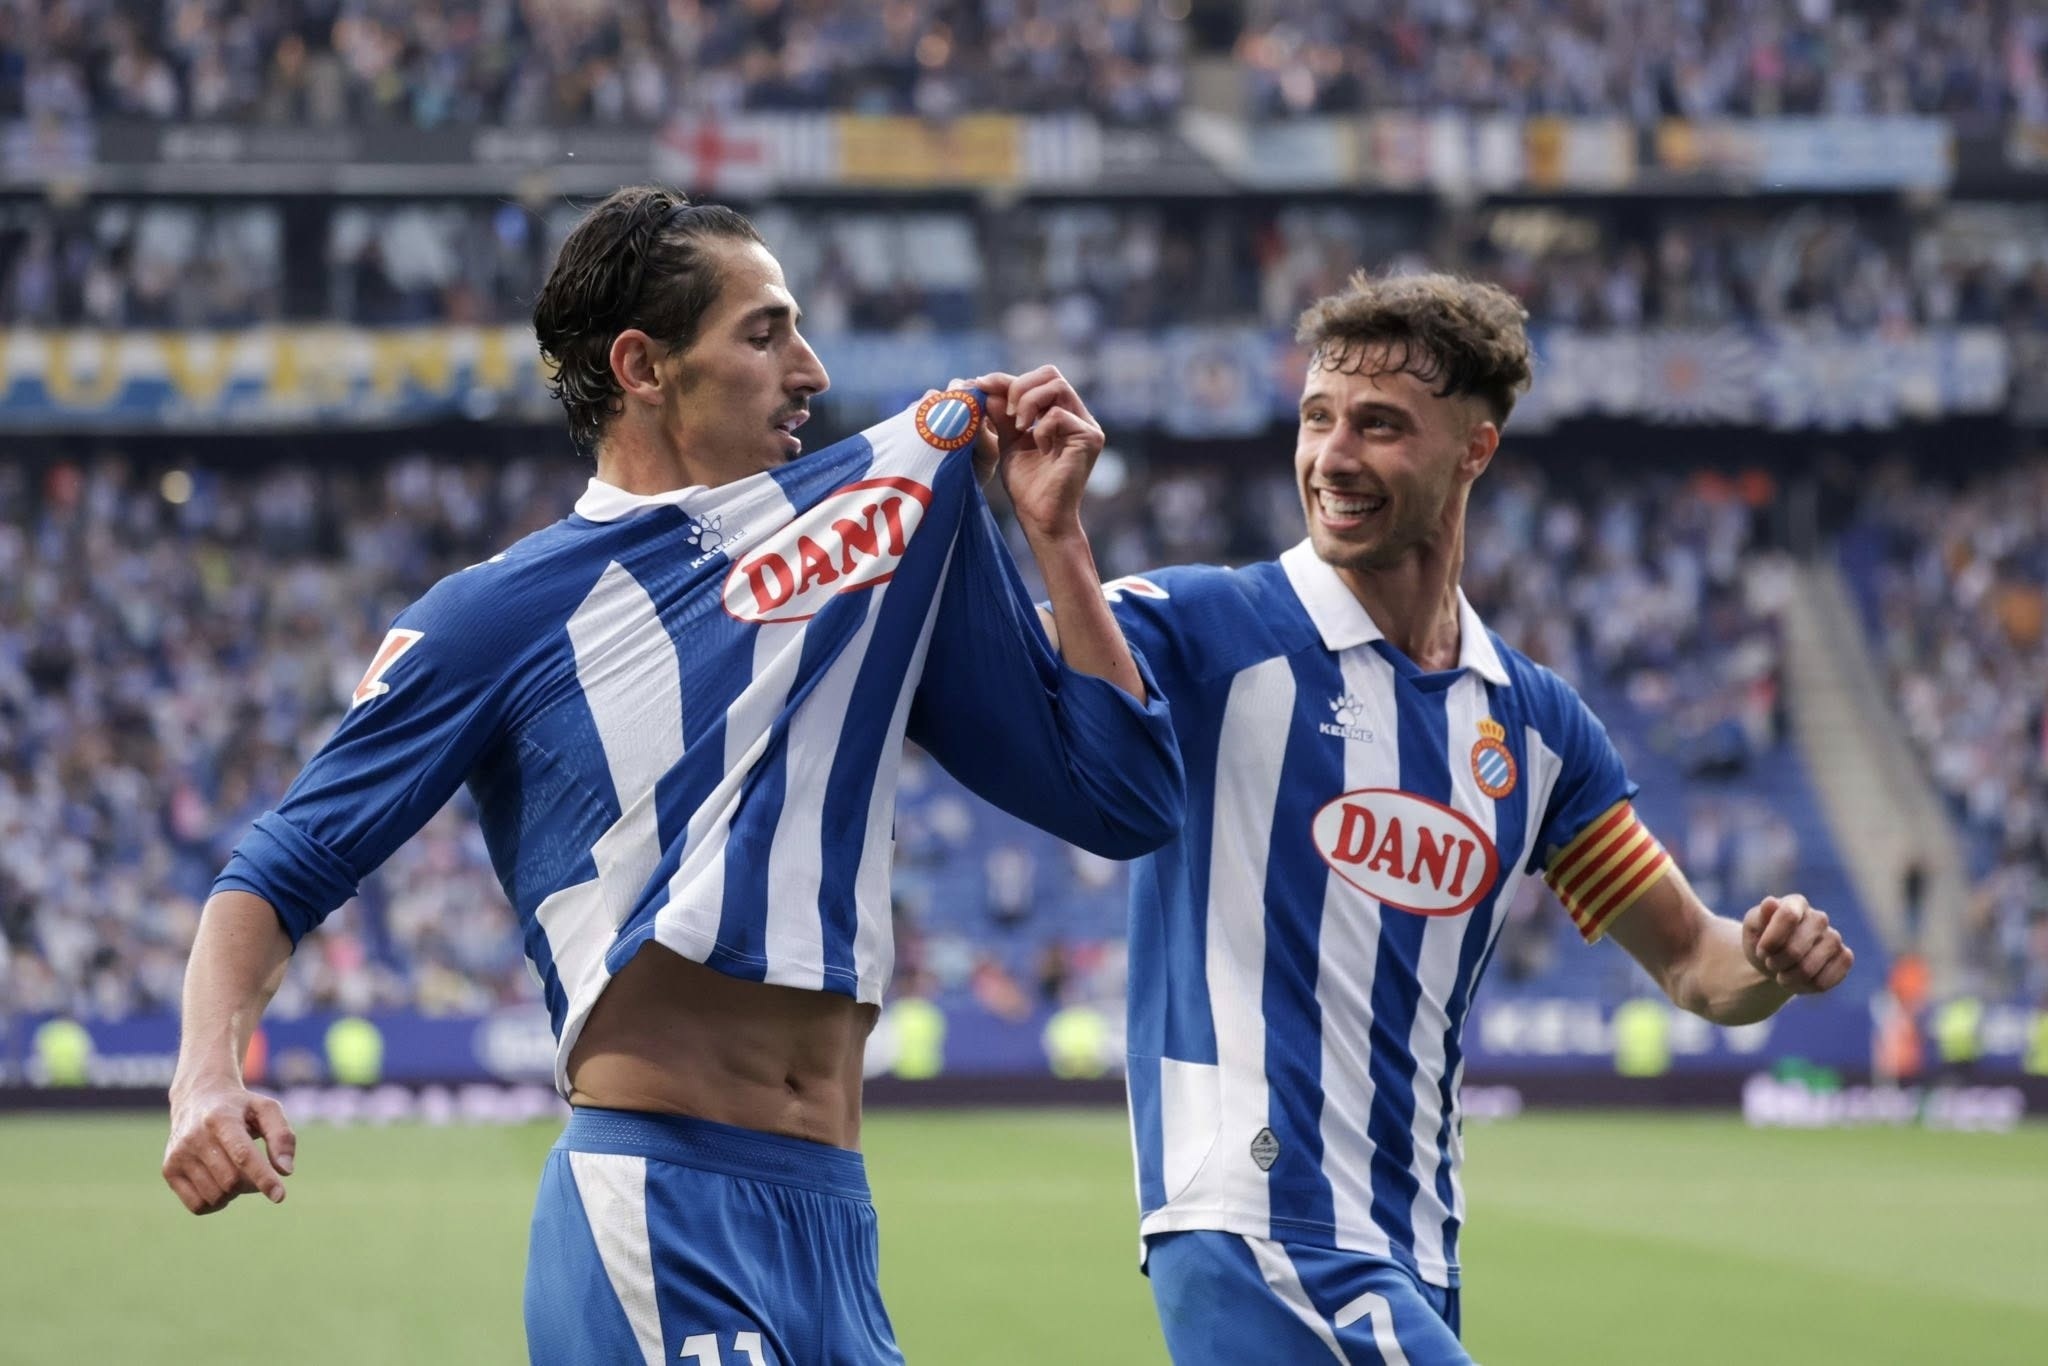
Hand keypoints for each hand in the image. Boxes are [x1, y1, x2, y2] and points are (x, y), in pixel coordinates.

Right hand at [163, 1083, 295, 1214]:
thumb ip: (282, 1136)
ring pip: (216, 1196)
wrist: (198, 1098)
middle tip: (258, 1171)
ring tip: (237, 1171)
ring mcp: (178, 1155)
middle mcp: (194, 1137)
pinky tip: (221, 1184)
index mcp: (221, 1119)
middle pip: (232, 1181)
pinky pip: (198, 1206)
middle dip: (253, 1184)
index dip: (263, 1178)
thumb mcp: (267, 1109)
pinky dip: (216, 1203)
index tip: (279, 1196)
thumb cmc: (240, 1107)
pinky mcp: (169, 1170)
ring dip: (235, 1193)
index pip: (242, 1155)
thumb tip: (285, 1171)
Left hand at [966, 367, 1104, 541]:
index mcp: (1061, 414)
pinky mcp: (1090, 438)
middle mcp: (1078, 415)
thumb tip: (989, 385)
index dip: (1008, 379)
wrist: (1041, 517)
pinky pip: (1058, 415)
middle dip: (1020, 386)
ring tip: (1018, 427)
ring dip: (1029, 402)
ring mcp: (1087, 426)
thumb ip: (1003, 414)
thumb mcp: (1008, 442)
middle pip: (1051, 374)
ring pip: (1057, 386)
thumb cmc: (1027, 486)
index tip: (982, 385)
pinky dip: (1040, 428)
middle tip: (1007, 412)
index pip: (1038, 380)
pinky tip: (1038, 447)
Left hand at [1742, 894, 1853, 994]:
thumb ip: (1759, 916)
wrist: (1775, 961)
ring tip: (1782, 973)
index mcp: (1796, 903)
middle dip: (1776, 963)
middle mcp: (1819, 918)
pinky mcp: (1844, 958)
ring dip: (1789, 977)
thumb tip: (1771, 902)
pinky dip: (1806, 986)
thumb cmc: (1762, 940)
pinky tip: (1800, 979)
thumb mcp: (1752, 928)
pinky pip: (1825, 981)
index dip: (1771, 940)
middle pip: (1795, 950)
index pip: (1788, 916)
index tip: (1762, 951)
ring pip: (1808, 969)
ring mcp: (1834, 938)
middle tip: (1770, 963)